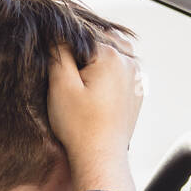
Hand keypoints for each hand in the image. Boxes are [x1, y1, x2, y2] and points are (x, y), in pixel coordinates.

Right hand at [46, 36, 141, 190]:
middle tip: (67, 68)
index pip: (81, 34)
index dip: (63, 43)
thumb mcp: (60, 86)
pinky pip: (122, 69)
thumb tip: (56, 32)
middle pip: (101, 39)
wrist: (101, 158)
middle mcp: (128, 63)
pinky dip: (108, 69)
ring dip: (97, 56)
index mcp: (111, 56)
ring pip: (114, 52)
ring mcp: (136, 78)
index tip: (53, 55)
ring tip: (80, 74)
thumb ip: (58, 53)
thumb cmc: (79, 126)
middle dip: (82, 47)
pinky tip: (93, 84)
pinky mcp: (136, 92)